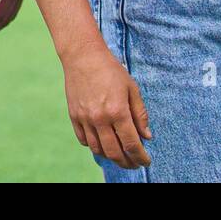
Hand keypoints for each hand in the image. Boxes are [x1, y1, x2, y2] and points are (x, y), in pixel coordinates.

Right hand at [63, 45, 152, 169]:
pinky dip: (94, 146)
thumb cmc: (110, 70)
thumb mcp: (132, 89)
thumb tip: (147, 136)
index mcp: (118, 111)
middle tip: (134, 163)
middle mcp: (100, 118)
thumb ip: (140, 114)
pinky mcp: (74, 115)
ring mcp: (85, 118)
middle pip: (114, 152)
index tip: (146, 161)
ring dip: (111, 156)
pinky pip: (84, 140)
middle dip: (127, 162)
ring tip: (119, 154)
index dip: (141, 157)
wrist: (83, 56)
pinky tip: (102, 142)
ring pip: (98, 149)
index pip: (131, 144)